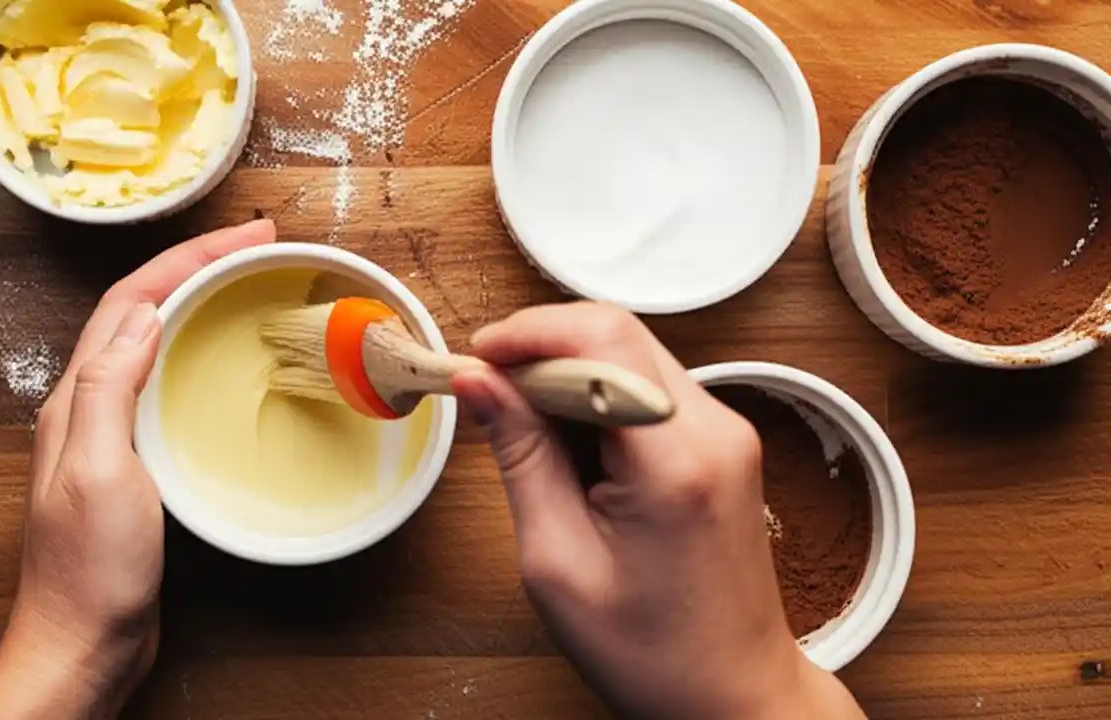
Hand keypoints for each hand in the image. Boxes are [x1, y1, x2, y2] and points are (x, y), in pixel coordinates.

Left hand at [0, 220, 275, 719]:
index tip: (247, 236)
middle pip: (141, 309)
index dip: (188, 258)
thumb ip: (110, 389)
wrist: (84, 642)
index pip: (131, 301)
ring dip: (197, 301)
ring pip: (155, 342)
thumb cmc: (91, 570)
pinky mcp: (137, 462)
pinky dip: (199, 352)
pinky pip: (167, 382)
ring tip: (246, 282)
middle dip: (197, 265)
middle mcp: (90, 406)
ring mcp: (113, 433)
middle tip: (258, 246)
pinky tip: (224, 362)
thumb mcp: (100, 472)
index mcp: (78, 399)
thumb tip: (145, 314)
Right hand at [453, 303, 863, 719]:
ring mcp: (727, 431)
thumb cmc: (652, 652)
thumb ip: (520, 455)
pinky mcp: (722, 441)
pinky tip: (569, 447)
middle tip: (489, 394)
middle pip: (616, 334)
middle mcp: (715, 429)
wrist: (733, 693)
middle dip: (541, 350)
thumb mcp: (558, 560)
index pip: (601, 338)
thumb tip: (479, 382)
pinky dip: (596, 399)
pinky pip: (647, 388)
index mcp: (676, 460)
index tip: (475, 363)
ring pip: (629, 355)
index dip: (527, 335)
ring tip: (526, 430)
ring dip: (566, 375)